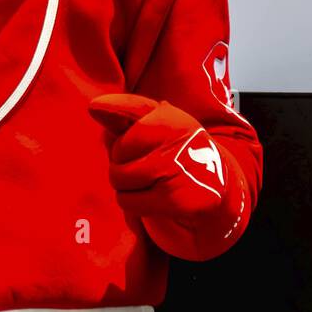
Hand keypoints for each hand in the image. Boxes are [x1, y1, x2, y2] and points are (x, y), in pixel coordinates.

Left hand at [88, 92, 228, 219]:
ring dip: (126, 186)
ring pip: (120, 179)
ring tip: (148, 183)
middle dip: (122, 163)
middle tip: (145, 167)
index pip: (124, 113)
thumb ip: (123, 114)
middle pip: (117, 152)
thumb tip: (94, 106)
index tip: (131, 144)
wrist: (217, 188)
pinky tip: (152, 198)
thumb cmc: (175, 151)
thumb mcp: (155, 125)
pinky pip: (129, 202)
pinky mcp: (176, 199)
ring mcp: (176, 169)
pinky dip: (133, 204)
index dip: (121, 135)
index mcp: (169, 115)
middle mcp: (175, 137)